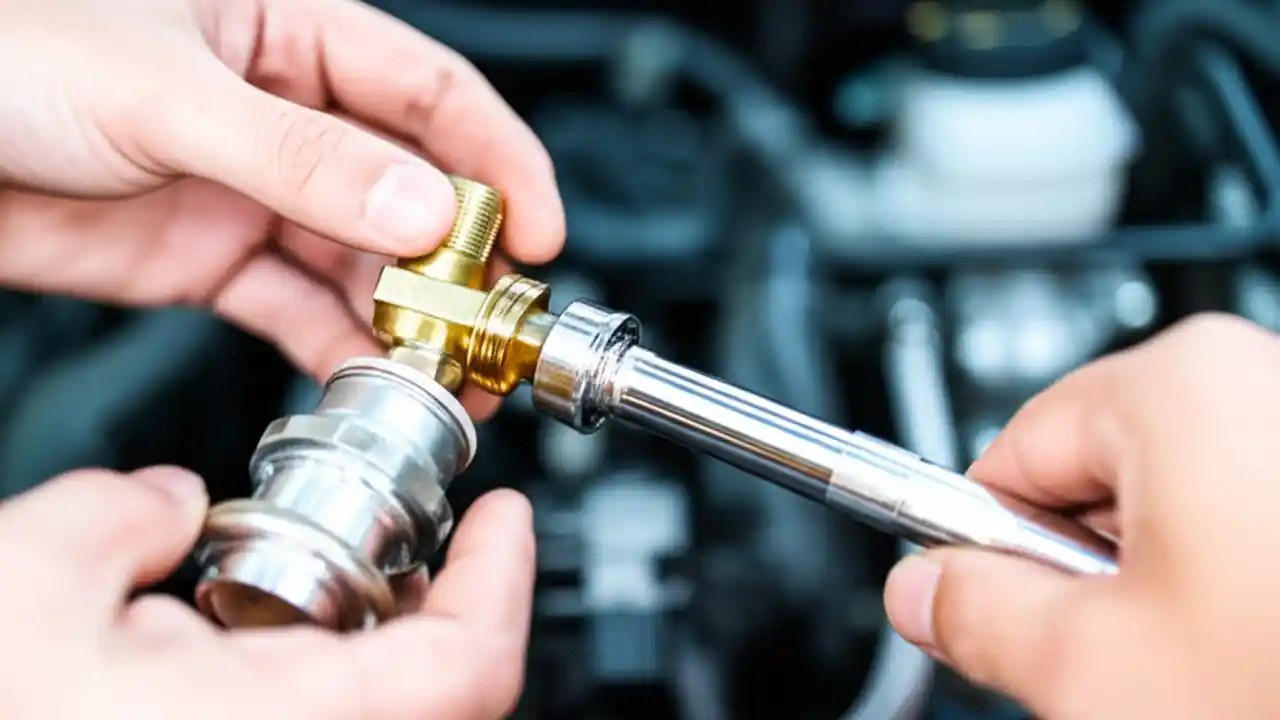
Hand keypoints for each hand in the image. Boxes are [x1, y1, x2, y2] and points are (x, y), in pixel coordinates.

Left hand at [0, 0, 564, 417]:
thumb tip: (421, 209)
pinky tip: (369, 373)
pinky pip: (296, 306)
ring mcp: (251, 190)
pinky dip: (337, 345)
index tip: (540, 232)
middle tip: (492, 323)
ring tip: (443, 367)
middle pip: (409, 187)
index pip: (429, 92)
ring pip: (361, 258)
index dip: (498, 161)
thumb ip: (303, 158)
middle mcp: (284, 114)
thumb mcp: (166, 95)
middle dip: (460, 259)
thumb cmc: (2, 54)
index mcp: (288, 31)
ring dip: (407, 315)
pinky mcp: (210, 257)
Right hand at [0, 466, 533, 719]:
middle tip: (429, 540)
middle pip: (439, 690)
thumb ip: (115, 517)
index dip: (505, 580)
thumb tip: (161, 505)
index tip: (505, 518)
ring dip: (376, 642)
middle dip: (441, 601)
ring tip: (337, 581)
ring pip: (381, 711)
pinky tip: (255, 646)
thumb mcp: (20, 585)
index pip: (469, 666)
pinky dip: (316, 681)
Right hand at [883, 313, 1279, 718]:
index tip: (999, 602)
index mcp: (1182, 384)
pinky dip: (1239, 574)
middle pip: (1096, 476)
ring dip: (1170, 582)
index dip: (991, 544)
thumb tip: (921, 589)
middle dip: (1092, 570)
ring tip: (1211, 657)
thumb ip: (976, 612)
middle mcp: (1256, 375)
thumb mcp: (1093, 666)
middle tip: (1132, 655)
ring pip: (1180, 503)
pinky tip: (1254, 642)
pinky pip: (1248, 507)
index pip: (1009, 454)